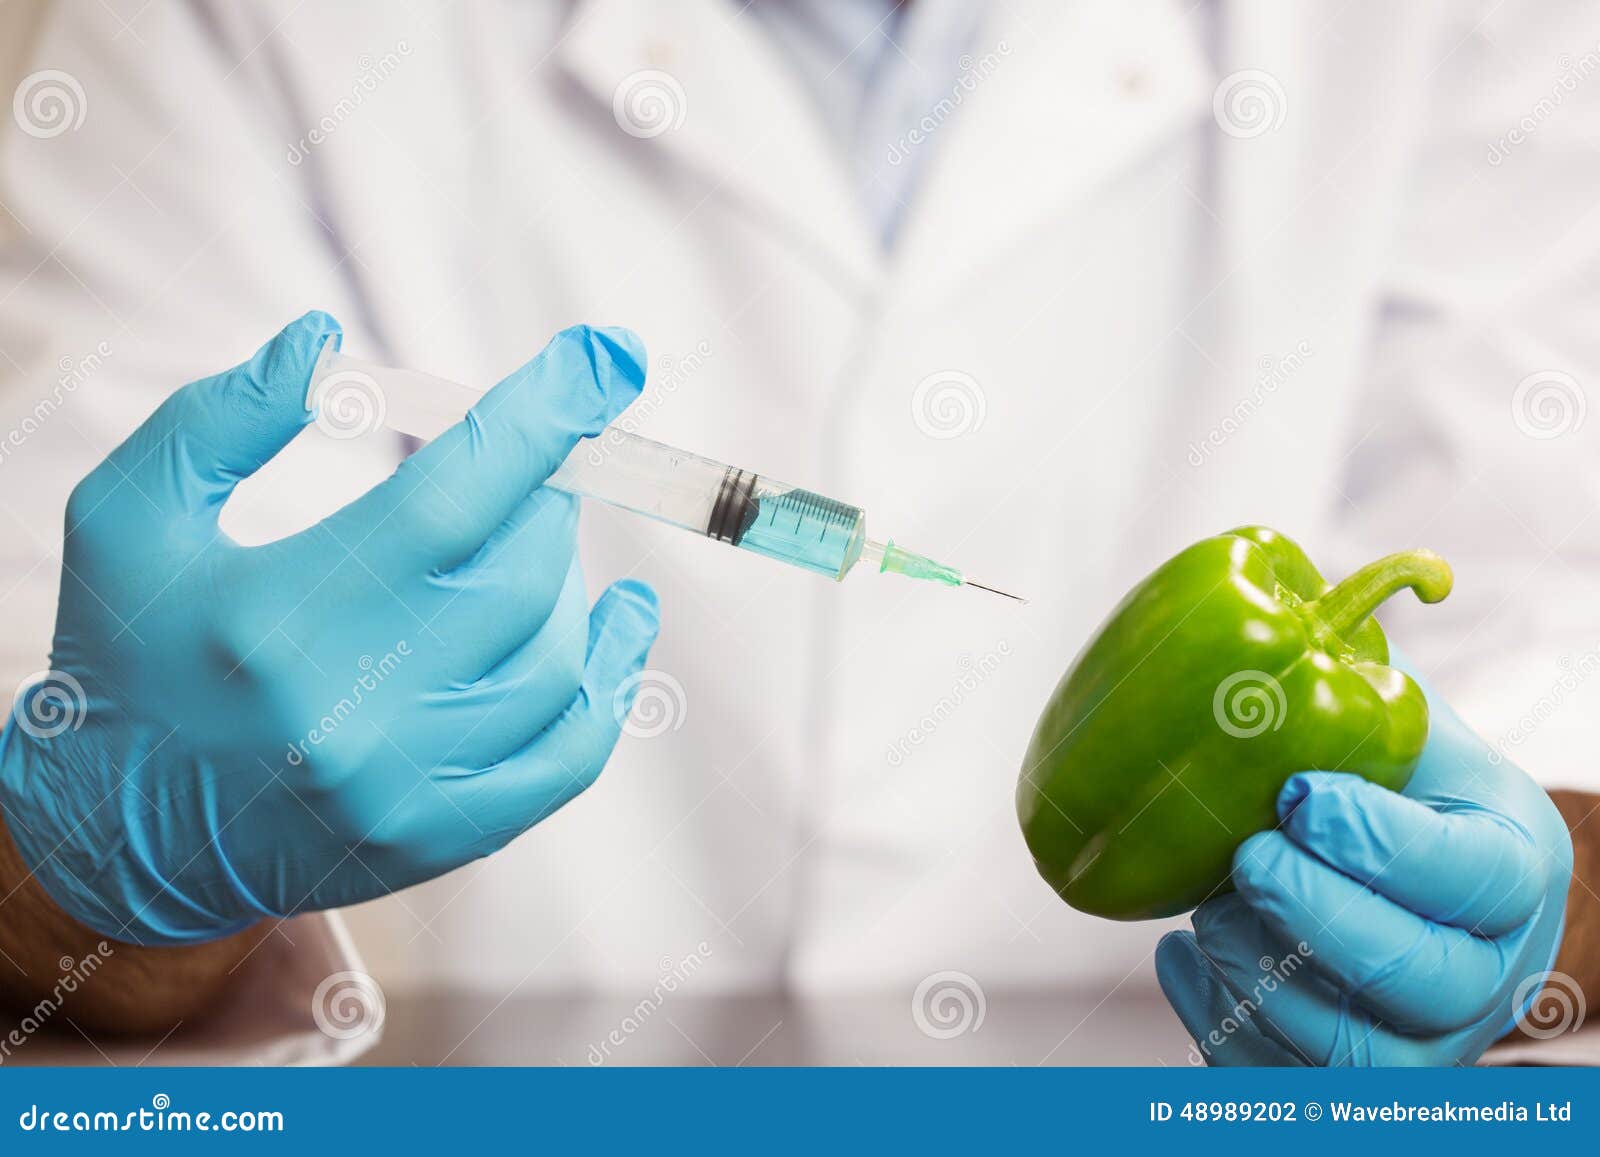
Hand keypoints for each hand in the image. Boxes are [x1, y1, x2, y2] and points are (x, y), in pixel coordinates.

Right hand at [0, 313, 659, 944]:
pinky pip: (571, 755)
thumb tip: (323, 335)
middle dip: (546, 499)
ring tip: (537, 541)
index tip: (604, 357)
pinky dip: (612, 678)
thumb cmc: (127, 655)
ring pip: (555, 661)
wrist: (116, 837)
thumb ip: (220, 417)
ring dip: (569, 582)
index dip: (539, 418)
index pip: (452, 498)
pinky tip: (618, 620)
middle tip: (532, 470)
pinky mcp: (438, 837)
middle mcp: (352, 711)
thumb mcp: (127, 515)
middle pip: (520, 577)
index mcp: (279, 617)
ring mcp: (404, 787)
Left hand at [1157, 674, 1571, 1064]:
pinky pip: (1285, 1083)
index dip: (1383, 843)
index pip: (1471, 877)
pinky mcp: (1354, 1078)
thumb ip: (1362, 676)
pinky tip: (1180, 954)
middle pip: (1423, 980)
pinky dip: (1218, 1024)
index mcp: (1513, 864)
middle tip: (1247, 858)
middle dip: (1318, 916)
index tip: (1298, 795)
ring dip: (1262, 977)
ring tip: (1209, 909)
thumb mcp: (1404, 723)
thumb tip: (1283, 590)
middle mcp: (1488, 968)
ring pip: (1354, 1049)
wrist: (1405, 874)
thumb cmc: (1393, 787)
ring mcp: (1426, 1037)